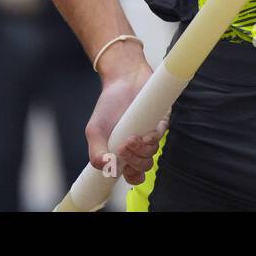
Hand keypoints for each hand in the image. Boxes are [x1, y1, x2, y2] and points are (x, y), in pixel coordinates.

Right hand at [85, 58, 166, 186]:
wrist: (121, 79)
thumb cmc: (109, 105)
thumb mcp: (94, 130)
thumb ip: (96, 152)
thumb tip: (106, 167)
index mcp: (124, 152)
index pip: (134, 174)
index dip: (132, 176)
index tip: (125, 170)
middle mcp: (139, 145)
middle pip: (144, 166)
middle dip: (134, 162)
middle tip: (123, 148)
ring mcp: (150, 133)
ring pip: (152, 153)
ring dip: (142, 150)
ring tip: (130, 138)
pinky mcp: (161, 120)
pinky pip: (161, 135)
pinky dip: (153, 138)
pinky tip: (145, 133)